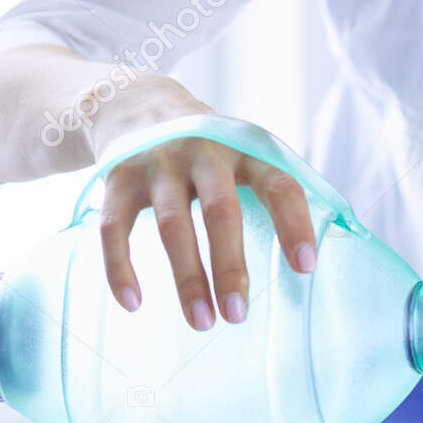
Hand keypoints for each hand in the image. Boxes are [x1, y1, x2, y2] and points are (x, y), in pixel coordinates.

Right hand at [89, 98, 318, 330]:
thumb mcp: (241, 152)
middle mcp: (201, 150)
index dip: (294, 224)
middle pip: (221, 212)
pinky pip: (115, 229)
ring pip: (174, 226)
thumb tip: (304, 262)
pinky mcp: (118, 177)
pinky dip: (120, 268)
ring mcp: (157, 162)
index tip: (306, 268)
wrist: (135, 101)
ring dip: (187, 279)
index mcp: (243, 148)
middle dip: (231, 267)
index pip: (278, 184)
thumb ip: (269, 192)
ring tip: (202, 321)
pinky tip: (133, 304)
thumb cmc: (207, 149)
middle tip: (238, 316)